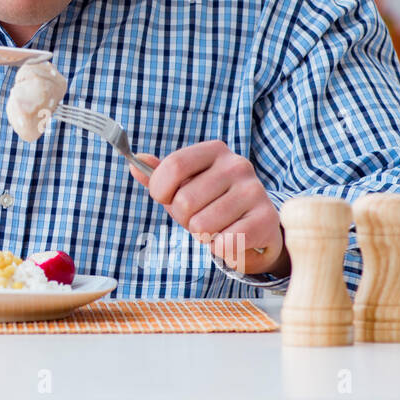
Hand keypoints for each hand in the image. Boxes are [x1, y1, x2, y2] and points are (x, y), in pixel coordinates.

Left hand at [127, 140, 289, 276]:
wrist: (257, 226)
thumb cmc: (213, 203)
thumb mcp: (184, 185)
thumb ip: (159, 175)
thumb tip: (134, 164)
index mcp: (214, 151)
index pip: (174, 166)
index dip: (160, 190)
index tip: (164, 199)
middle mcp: (237, 165)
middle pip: (184, 200)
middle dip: (183, 219)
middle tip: (198, 218)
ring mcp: (254, 191)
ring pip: (202, 225)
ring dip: (203, 235)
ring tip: (217, 228)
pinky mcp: (266, 219)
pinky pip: (224, 243)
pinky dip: (220, 249)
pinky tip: (231, 239)